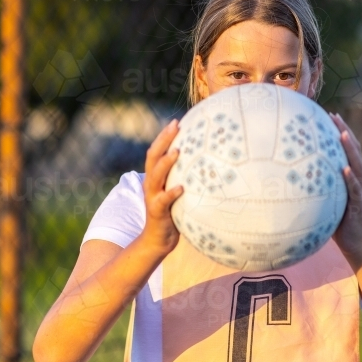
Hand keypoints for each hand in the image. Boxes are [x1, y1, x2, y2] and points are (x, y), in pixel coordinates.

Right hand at [139, 119, 183, 254]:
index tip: (177, 121)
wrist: (158, 239)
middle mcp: (151, 184)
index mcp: (155, 177)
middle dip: (164, 140)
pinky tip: (182, 187)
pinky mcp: (157, 212)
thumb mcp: (178, 191)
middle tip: (175, 126)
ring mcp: (153, 197)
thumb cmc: (173, 212)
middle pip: (153, 157)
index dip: (164, 136)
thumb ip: (186, 177)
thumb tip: (210, 163)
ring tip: (177, 152)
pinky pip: (163, 200)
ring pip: (155, 176)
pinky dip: (171, 193)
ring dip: (166, 163)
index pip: (156, 151)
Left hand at [329, 112, 361, 259]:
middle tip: (334, 116)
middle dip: (345, 131)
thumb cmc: (336, 222)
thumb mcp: (326, 199)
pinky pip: (355, 189)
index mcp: (352, 176)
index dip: (342, 131)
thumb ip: (317, 185)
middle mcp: (359, 180)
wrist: (354, 243)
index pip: (349, 149)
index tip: (331, 115)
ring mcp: (361, 191)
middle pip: (355, 150)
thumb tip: (291, 175)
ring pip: (357, 165)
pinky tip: (344, 169)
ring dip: (350, 149)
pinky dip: (350, 178)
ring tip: (341, 135)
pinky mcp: (358, 204)